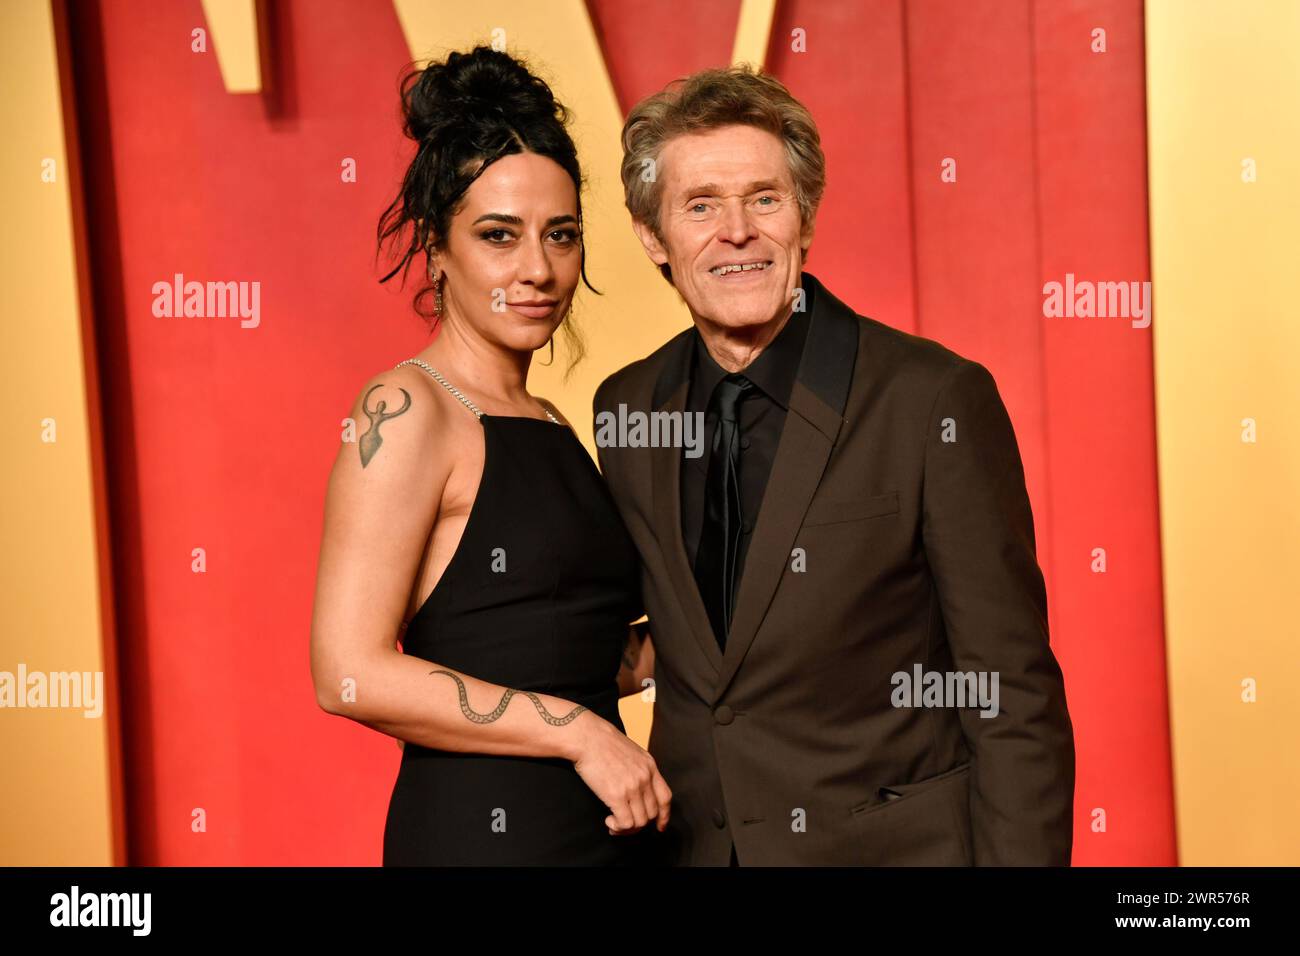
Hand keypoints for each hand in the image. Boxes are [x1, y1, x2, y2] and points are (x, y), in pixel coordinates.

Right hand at [568, 712, 671, 834]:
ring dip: (627, 829)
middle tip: (624, 824)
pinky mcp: (617, 795)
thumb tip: (638, 789)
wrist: (586, 737)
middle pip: (652, 813)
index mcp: (650, 766)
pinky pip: (625, 823)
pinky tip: (609, 820)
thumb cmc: (602, 742)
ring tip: (614, 823)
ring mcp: (633, 787)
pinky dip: (618, 827)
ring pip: (639, 822)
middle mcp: (645, 777)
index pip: (665, 797)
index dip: (664, 816)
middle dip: (639, 824)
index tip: (659, 826)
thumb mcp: (631, 751)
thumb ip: (639, 769)